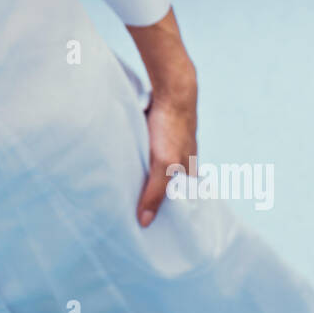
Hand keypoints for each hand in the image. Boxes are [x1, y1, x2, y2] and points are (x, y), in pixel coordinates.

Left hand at [136, 92, 197, 228]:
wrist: (171, 89)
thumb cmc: (172, 128)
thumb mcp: (164, 165)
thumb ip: (154, 193)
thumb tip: (144, 223)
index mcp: (189, 169)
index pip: (181, 196)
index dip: (170, 209)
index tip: (153, 223)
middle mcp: (181, 156)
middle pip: (167, 180)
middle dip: (152, 191)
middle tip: (133, 207)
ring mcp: (169, 141)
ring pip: (154, 162)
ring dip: (142, 170)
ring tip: (124, 185)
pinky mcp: (156, 128)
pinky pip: (145, 146)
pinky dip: (137, 152)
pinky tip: (124, 158)